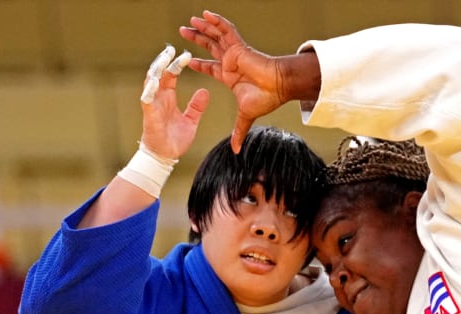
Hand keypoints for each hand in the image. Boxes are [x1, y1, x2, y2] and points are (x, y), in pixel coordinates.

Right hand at [139, 45, 209, 159]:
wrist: (165, 157)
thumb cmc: (175, 139)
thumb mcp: (191, 121)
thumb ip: (196, 106)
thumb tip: (205, 91)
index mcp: (168, 97)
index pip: (171, 75)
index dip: (177, 64)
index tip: (187, 55)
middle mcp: (158, 98)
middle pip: (158, 73)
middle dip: (164, 60)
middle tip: (171, 49)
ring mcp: (152, 105)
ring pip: (150, 82)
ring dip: (156, 70)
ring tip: (163, 59)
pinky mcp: (149, 115)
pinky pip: (147, 99)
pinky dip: (150, 90)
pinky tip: (155, 81)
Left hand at [179, 11, 286, 152]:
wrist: (278, 88)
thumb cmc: (265, 99)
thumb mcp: (245, 117)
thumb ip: (238, 131)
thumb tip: (236, 150)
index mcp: (230, 76)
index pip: (210, 67)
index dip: (198, 63)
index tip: (187, 61)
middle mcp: (231, 62)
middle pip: (209, 47)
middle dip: (196, 39)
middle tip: (182, 31)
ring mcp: (234, 53)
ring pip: (215, 36)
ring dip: (202, 28)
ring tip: (190, 21)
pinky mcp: (239, 46)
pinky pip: (226, 30)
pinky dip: (216, 21)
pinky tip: (205, 15)